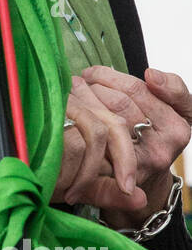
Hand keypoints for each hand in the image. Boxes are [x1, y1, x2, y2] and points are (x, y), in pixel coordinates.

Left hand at [61, 66, 191, 228]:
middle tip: (79, 82)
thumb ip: (172, 88)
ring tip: (73, 94)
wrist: (147, 176)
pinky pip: (93, 144)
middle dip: (93, 88)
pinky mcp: (114, 176)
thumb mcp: (176, 109)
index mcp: (178, 128)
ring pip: (103, 120)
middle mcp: (161, 148)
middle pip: (118, 103)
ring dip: (83, 103)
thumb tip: (151, 75)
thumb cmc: (158, 134)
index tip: (93, 73)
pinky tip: (71, 116)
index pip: (137, 90)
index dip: (109, 76)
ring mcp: (138, 164)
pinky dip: (80, 126)